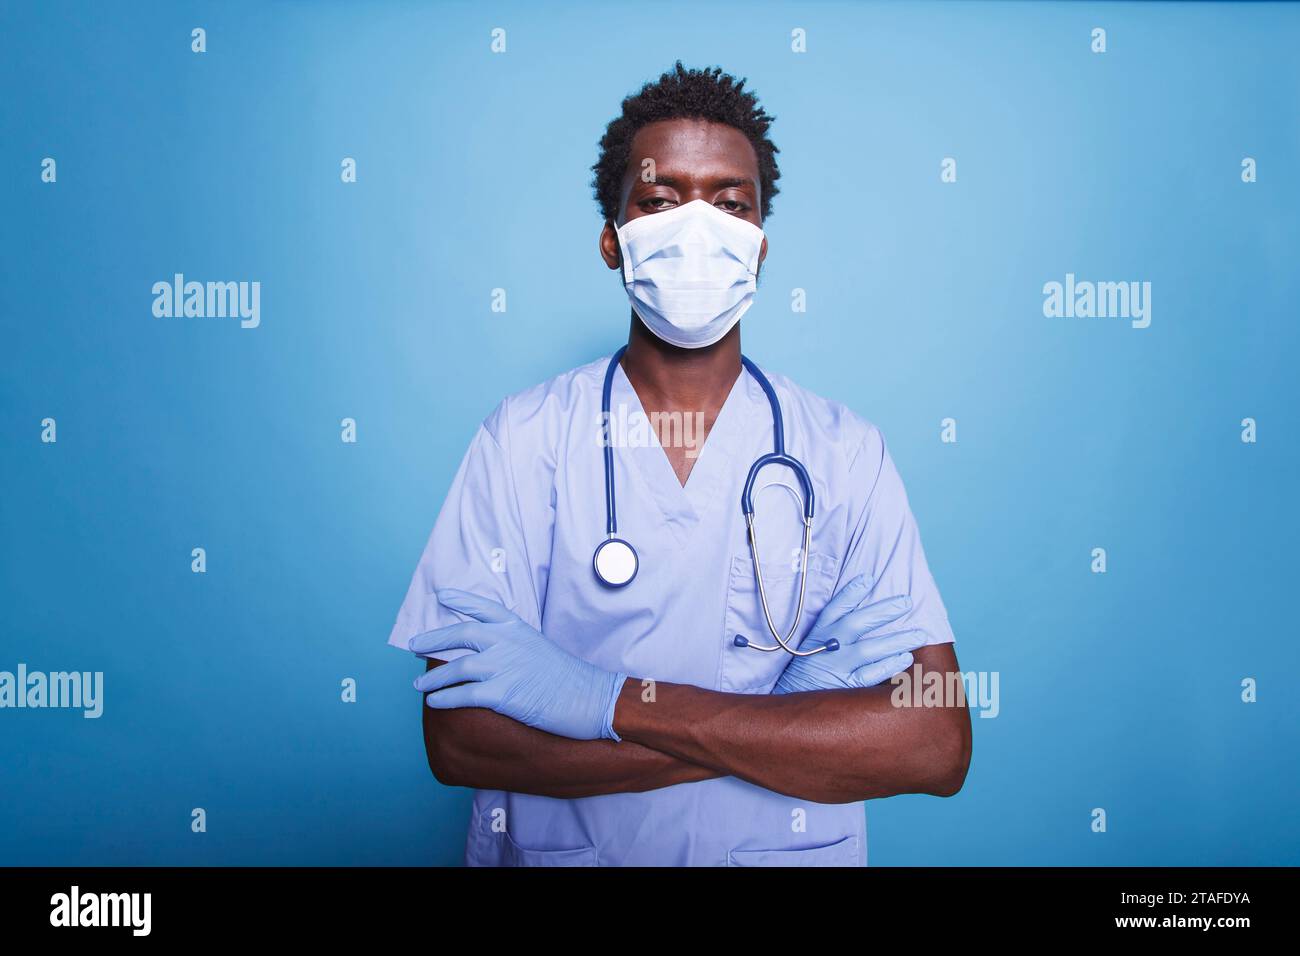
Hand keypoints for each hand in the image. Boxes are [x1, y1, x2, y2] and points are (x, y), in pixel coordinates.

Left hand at [408, 588, 626, 740]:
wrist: (588, 697)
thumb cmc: (566, 676)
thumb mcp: (538, 647)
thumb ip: (512, 645)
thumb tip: (485, 654)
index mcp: (516, 627)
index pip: (482, 608)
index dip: (460, 600)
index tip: (440, 595)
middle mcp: (505, 641)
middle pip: (459, 634)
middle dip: (432, 639)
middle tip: (412, 645)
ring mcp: (502, 665)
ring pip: (455, 667)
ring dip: (432, 678)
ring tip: (418, 685)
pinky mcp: (502, 692)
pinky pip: (463, 694)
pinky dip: (445, 698)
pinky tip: (434, 702)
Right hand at [774, 575, 927, 694]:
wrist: (792, 703)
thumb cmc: (810, 671)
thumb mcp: (813, 646)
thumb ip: (835, 630)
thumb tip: (868, 612)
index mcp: (817, 634)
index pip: (834, 609)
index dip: (850, 593)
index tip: (869, 579)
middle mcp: (825, 649)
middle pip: (854, 624)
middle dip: (882, 612)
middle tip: (907, 602)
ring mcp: (834, 668)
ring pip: (867, 650)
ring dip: (896, 640)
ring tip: (920, 634)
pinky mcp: (844, 688)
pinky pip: (869, 676)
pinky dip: (888, 666)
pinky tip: (905, 658)